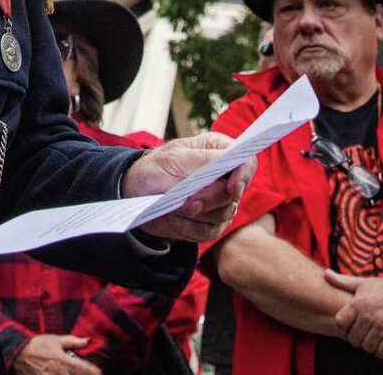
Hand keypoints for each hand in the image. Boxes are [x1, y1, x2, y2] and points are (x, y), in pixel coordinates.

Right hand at [12, 333, 97, 374]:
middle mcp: (61, 373)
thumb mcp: (55, 340)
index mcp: (64, 361)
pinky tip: (64, 374)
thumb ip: (72, 341)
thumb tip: (87, 340)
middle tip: (90, 374)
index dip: (95, 372)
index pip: (86, 369)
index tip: (99, 372)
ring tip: (74, 373)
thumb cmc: (37, 345)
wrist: (18, 353)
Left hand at [123, 133, 252, 241]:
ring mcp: (219, 202)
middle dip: (211, 199)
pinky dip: (189, 227)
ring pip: (224, 214)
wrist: (135, 194)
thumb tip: (228, 166)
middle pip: (236, 193)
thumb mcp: (171, 159)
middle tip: (189, 201)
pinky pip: (209, 231)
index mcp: (217, 151)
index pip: (247, 162)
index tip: (231, 187)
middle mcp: (223, 177)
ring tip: (176, 207)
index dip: (243, 175)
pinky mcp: (210, 223)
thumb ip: (201, 163)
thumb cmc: (153, 169)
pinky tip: (174, 217)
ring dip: (197, 214)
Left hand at [327, 270, 382, 357]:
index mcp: (359, 303)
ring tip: (373, 338)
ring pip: (368, 347)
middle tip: (363, 335)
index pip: (340, 323)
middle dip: (357, 339)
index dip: (343, 328)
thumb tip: (325, 274)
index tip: (350, 328)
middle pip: (354, 339)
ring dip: (369, 346)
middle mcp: (370, 316)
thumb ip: (343, 281)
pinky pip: (382, 352)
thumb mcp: (363, 282)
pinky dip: (381, 351)